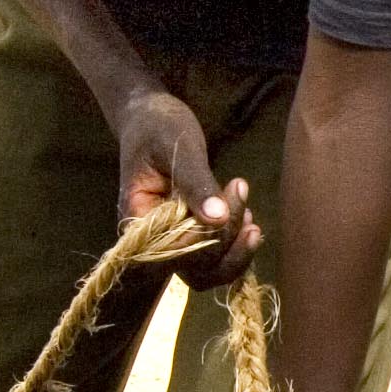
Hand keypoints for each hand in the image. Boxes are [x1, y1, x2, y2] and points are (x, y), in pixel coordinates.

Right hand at [112, 88, 259, 285]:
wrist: (150, 119)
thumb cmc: (158, 127)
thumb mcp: (177, 147)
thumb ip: (196, 183)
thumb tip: (217, 217)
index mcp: (137, 220)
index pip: (176, 251)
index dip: (211, 234)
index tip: (234, 191)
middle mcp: (152, 240)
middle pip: (194, 270)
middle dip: (227, 243)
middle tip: (248, 206)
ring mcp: (170, 242)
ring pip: (206, 273)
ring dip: (235, 254)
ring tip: (253, 222)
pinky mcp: (188, 237)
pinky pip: (213, 259)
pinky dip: (234, 247)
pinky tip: (247, 218)